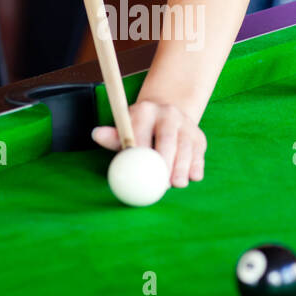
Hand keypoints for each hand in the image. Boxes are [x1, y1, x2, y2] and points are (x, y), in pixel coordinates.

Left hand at [91, 99, 205, 188]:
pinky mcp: (199, 136)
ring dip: (183, 168)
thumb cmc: (140, 129)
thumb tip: (96, 134)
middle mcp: (168, 114)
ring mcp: (186, 124)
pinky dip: (196, 167)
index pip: (142, 131)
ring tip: (177, 184)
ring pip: (187, 148)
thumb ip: (113, 136)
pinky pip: (199, 154)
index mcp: (146, 110)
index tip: (138, 172)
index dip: (141, 151)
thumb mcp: (126, 129)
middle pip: (168, 139)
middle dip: (167, 163)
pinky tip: (192, 177)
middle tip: (163, 184)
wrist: (167, 116)